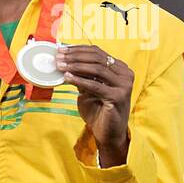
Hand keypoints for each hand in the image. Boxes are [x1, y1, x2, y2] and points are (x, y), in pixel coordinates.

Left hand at [55, 44, 133, 166]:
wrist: (108, 133)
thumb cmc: (98, 110)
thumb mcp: (88, 88)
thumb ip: (81, 75)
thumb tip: (63, 61)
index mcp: (119, 68)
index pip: (97, 52)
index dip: (78, 49)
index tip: (61, 49)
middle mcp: (125, 74)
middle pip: (97, 58)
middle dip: (75, 56)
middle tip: (58, 57)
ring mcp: (124, 85)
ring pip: (97, 69)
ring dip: (75, 66)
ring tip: (60, 66)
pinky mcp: (118, 97)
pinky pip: (96, 85)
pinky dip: (79, 80)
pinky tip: (67, 78)